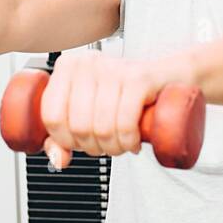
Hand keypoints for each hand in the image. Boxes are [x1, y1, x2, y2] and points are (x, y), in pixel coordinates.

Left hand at [39, 51, 178, 169]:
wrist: (171, 76)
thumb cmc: (127, 92)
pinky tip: (133, 141)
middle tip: (106, 144)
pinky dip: (128, 141)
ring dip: (114, 148)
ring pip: (102, 128)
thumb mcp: (90, 110)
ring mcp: (113, 68)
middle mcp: (88, 63)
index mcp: (68, 67)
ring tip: (122, 143)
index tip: (79, 143)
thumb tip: (58, 159)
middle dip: (93, 147)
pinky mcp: (139, 78)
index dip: (65, 140)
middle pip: (78, 126)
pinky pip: (124, 123)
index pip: (52, 116)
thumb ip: (65, 135)